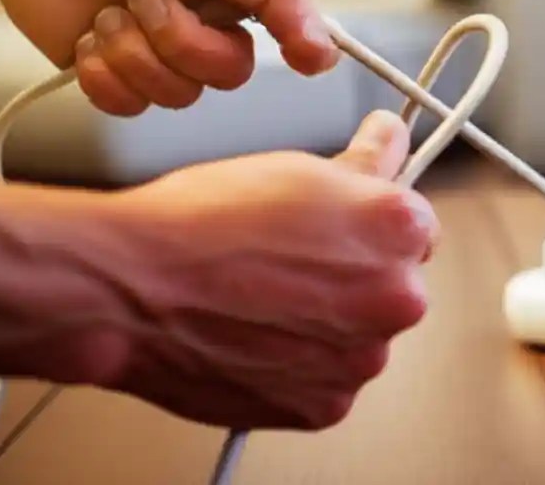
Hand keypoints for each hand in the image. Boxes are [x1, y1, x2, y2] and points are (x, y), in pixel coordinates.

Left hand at [0, 0, 338, 115]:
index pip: (285, 41)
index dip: (293, 51)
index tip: (301, 59)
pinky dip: (103, 75)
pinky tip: (86, 39)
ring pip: (173, 96)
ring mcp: (155, 55)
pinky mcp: (110, 75)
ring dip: (132, 52)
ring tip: (106, 12)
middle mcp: (201, 29)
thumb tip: (328, 53)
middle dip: (176, 41)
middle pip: (222, 78)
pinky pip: (127, 107)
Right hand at [91, 111, 435, 428]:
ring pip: (360, 335)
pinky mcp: (326, 406)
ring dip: (328, 323)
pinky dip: (300, 366)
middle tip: (289, 262)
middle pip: (394, 284)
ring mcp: (362, 359)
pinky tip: (258, 336)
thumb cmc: (200, 223)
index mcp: (400, 230)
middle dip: (354, 275)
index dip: (371, 225)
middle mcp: (396, 299)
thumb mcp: (294, 168)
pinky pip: (327, 380)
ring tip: (262, 300)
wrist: (127, 289)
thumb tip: (394, 137)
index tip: (340, 226)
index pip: (417, 226)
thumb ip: (367, 160)